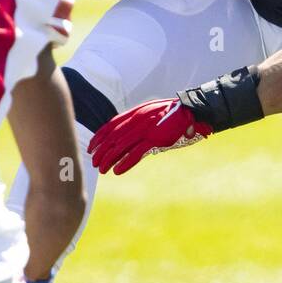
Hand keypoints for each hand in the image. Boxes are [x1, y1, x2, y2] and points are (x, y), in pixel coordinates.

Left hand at [88, 97, 211, 174]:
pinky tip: (117, 171)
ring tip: (102, 169)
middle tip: (94, 162)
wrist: (191, 111)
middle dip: (101, 151)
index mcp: (135, 113)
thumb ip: (138, 122)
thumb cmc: (171, 114)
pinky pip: (136, 153)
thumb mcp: (150, 113)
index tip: (91, 147)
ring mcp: (146, 129)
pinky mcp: (155, 139)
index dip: (98, 137)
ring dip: (109, 159)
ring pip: (121, 146)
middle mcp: (137, 120)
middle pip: (112, 137)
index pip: (110, 126)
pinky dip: (125, 163)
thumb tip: (127, 135)